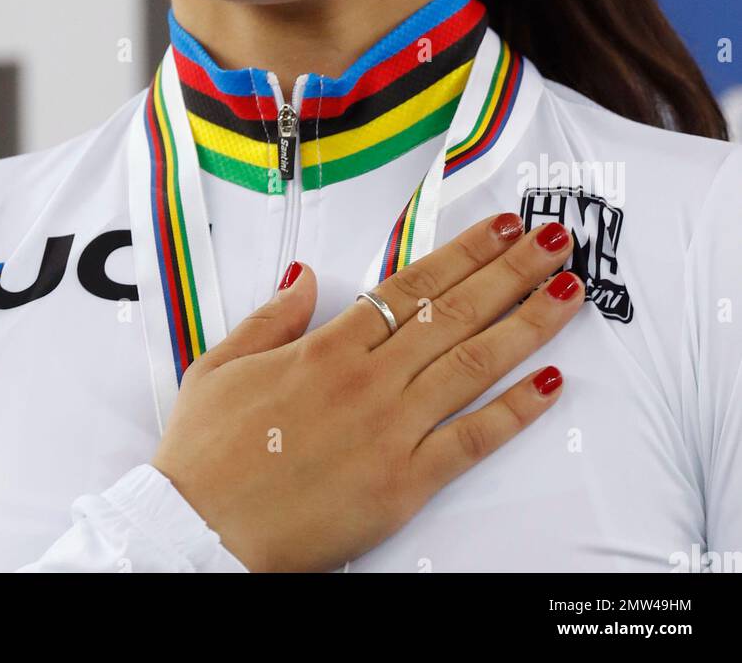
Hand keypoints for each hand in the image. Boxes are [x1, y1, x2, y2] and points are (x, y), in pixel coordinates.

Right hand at [151, 212, 583, 571]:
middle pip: (455, 311)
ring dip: (527, 323)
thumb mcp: (218, 365)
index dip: (463, 252)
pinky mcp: (402, 484)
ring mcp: (389, 430)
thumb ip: (270, 317)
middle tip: (554, 241)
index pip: (411, 286)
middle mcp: (366, 379)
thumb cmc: (202, 456)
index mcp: (324, 347)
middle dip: (511, 270)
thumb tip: (304, 275)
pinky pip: (471, 440)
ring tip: (567, 293)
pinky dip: (515, 411)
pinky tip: (550, 383)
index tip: (500, 228)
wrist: (196, 535)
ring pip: (473, 364)